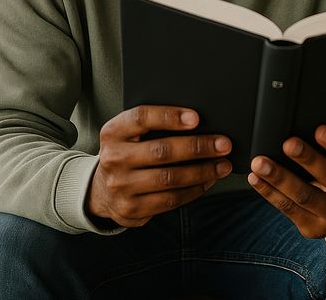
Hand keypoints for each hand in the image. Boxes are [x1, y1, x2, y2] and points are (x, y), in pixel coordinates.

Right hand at [86, 106, 232, 227]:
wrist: (101, 190)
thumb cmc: (128, 153)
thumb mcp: (129, 134)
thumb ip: (154, 125)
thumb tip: (199, 122)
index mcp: (113, 133)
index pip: (141, 118)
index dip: (169, 116)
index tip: (196, 118)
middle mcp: (113, 159)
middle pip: (161, 151)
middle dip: (198, 147)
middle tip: (224, 144)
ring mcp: (121, 186)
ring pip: (170, 178)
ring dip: (202, 171)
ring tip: (223, 165)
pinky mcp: (132, 209)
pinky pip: (170, 199)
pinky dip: (195, 190)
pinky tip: (209, 180)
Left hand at [247, 125, 325, 238]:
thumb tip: (305, 126)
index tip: (321, 130)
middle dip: (307, 159)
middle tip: (288, 143)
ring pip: (303, 195)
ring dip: (279, 177)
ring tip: (261, 162)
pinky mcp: (312, 228)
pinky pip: (287, 208)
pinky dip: (269, 191)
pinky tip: (256, 178)